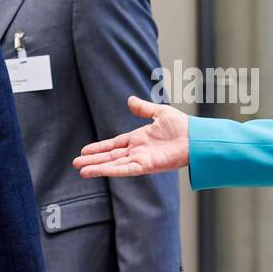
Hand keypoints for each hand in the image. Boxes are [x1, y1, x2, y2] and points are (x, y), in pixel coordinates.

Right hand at [72, 96, 188, 177]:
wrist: (196, 137)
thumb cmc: (182, 126)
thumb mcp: (159, 113)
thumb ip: (143, 108)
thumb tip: (130, 100)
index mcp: (138, 139)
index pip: (113, 144)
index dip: (98, 148)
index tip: (84, 151)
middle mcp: (137, 151)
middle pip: (110, 156)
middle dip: (93, 160)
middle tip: (76, 164)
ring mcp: (141, 160)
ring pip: (114, 165)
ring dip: (98, 168)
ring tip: (82, 171)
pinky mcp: (147, 166)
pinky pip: (126, 169)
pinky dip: (112, 171)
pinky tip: (99, 171)